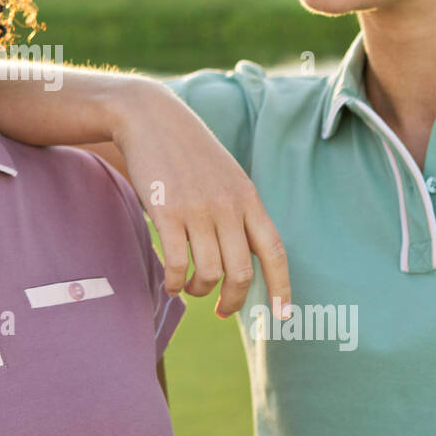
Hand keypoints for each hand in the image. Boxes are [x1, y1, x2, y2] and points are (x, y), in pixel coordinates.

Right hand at [113, 80, 291, 319]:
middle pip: (242, 271)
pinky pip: (176, 263)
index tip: (282, 317)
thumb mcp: (227, 176)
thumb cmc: (189, 151)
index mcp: (248, 199)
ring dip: (201, 290)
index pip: (274, 252)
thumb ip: (239, 210)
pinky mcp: (167, 213)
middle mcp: (228, 207)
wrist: (152, 118)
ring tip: (190, 289)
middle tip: (223, 310)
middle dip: (234, 300)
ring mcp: (197, 210)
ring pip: (209, 272)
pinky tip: (170, 282)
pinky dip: (174, 282)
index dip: (282, 288)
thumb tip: (243, 254)